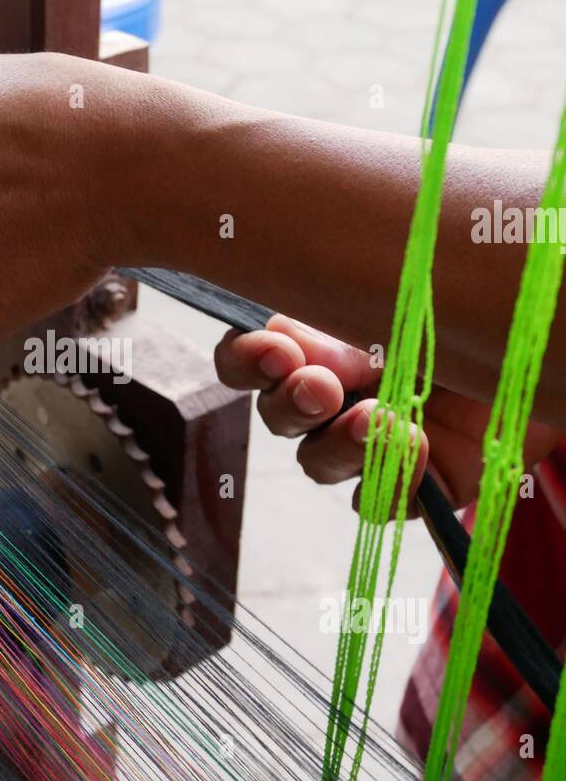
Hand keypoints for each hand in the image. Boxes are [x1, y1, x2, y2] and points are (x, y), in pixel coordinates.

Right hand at [214, 316, 559, 511]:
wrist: (554, 334)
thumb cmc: (478, 292)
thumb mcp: (410, 279)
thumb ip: (349, 291)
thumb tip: (290, 309)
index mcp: (320, 339)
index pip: (248, 359)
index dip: (245, 361)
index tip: (275, 349)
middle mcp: (336, 395)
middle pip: (276, 415)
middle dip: (290, 401)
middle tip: (322, 386)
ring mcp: (372, 444)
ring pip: (317, 463)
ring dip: (337, 444)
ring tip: (379, 420)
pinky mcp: (416, 485)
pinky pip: (378, 502)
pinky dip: (390, 482)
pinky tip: (415, 451)